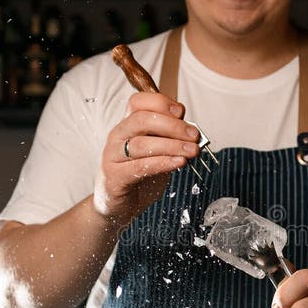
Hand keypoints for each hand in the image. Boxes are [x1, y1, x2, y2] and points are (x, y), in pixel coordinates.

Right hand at [93, 91, 199, 223]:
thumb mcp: (158, 152)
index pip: (138, 102)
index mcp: (128, 125)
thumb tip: (192, 129)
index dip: (161, 103)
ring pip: (141, 144)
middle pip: (141, 119)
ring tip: (191, 152)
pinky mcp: (114, 177)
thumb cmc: (139, 175)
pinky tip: (178, 163)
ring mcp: (113, 156)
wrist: (119, 205)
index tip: (181, 112)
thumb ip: (170, 138)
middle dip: (173, 126)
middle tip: (194, 135)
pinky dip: (163, 163)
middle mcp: (117, 136)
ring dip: (172, 146)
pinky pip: (140, 167)